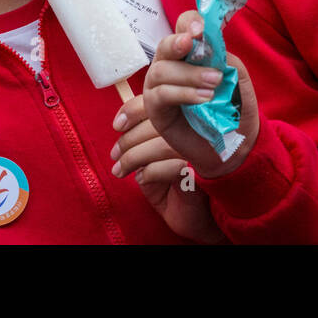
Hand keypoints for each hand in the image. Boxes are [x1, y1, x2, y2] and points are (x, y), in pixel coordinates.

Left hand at [109, 94, 225, 242]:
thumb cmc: (173, 180)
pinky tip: (142, 179)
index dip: (134, 109)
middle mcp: (199, 128)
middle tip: (115, 155)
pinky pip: (169, 166)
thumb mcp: (154, 154)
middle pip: (157, 122)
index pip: (161, 101)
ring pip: (161, 144)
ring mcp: (202, 149)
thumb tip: (121, 121)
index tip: (117, 125)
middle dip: (128, 140)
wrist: (194, 215)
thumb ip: (145, 134)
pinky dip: (149, 173)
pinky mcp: (202, 172)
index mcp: (188, 117)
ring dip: (133, 158)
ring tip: (121, 170)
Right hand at [140, 11, 259, 179]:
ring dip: (188, 73)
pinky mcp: (156, 111)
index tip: (200, 28)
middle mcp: (170, 66)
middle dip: (178, 42)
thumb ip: (226, 60)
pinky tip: (204, 98)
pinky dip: (182, 93)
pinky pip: (160, 95)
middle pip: (165, 45)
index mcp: (190, 53)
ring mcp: (159, 88)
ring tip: (213, 84)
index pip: (183, 27)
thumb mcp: (237, 79)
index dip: (188, 22)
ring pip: (160, 70)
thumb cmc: (234, 107)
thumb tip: (211, 47)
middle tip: (196, 44)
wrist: (235, 143)